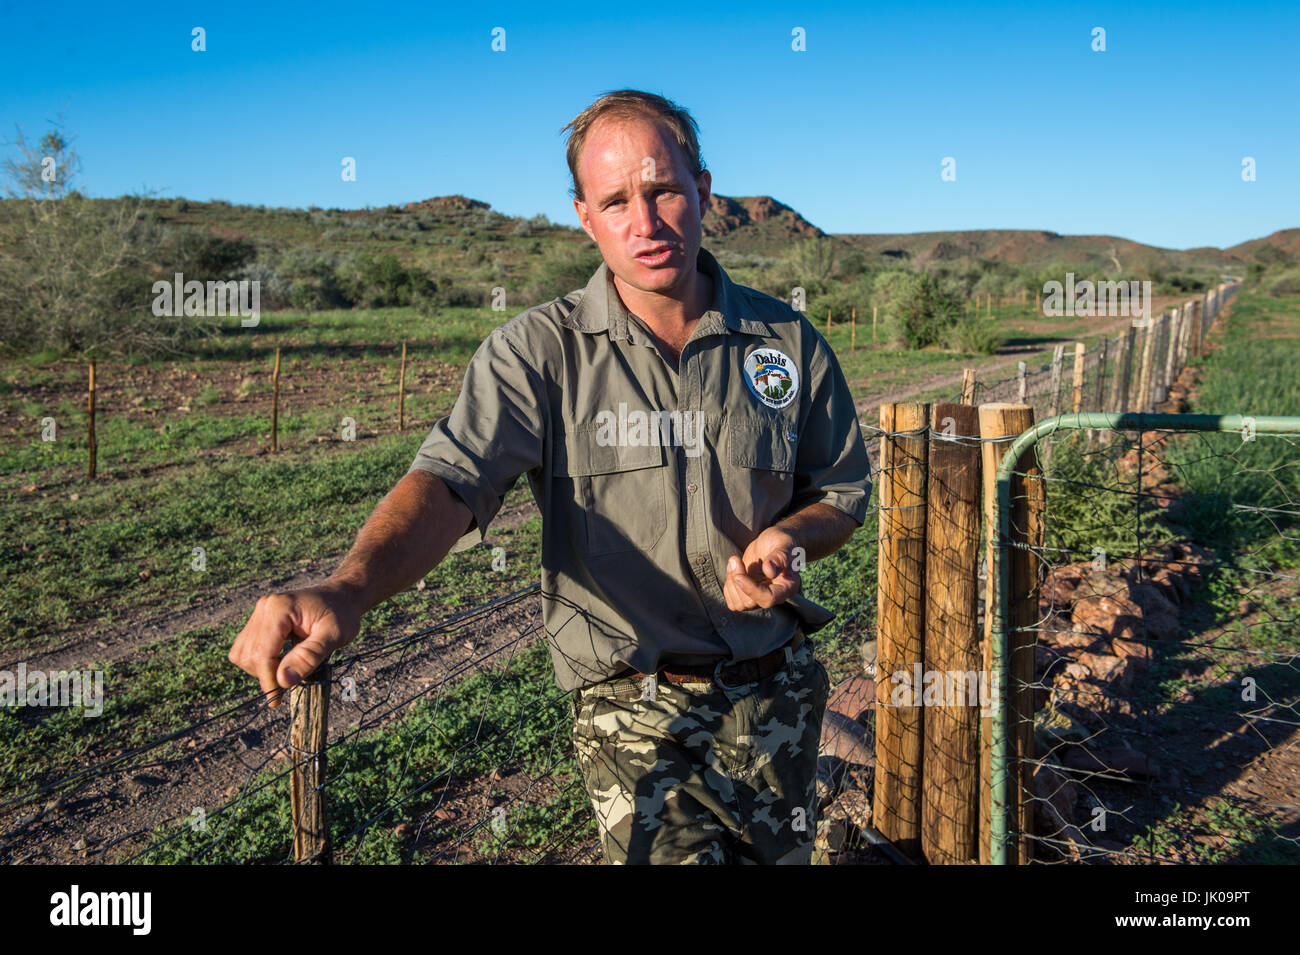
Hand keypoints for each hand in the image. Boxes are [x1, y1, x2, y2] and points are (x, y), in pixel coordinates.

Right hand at [228, 583, 362, 707]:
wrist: (342, 597)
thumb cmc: (342, 614)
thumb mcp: (335, 636)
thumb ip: (309, 657)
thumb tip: (282, 681)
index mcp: (280, 609)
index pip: (262, 653)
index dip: (269, 679)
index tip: (279, 699)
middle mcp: (264, 608)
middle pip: (248, 655)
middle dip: (266, 674)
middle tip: (292, 679)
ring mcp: (259, 612)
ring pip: (242, 653)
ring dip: (260, 669)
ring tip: (288, 668)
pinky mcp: (259, 620)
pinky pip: (246, 648)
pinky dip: (259, 661)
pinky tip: (281, 661)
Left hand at [723, 527, 800, 611]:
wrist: (773, 541)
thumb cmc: (781, 541)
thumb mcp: (783, 543)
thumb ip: (779, 557)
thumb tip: (769, 571)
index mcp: (787, 586)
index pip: (769, 598)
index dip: (751, 589)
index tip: (739, 575)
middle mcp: (774, 595)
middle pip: (750, 602)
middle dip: (737, 581)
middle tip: (735, 559)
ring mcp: (760, 596)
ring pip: (739, 603)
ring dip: (731, 582)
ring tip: (735, 561)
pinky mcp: (748, 594)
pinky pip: (733, 601)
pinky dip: (728, 586)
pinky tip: (733, 569)